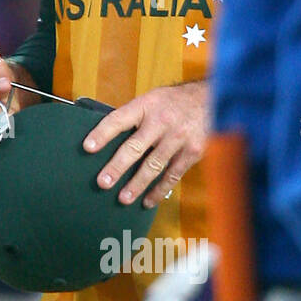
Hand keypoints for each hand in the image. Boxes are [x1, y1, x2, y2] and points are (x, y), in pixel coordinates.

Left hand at [81, 80, 206, 208]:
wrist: (213, 99)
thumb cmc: (175, 101)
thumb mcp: (152, 99)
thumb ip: (133, 116)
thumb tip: (105, 136)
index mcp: (146, 106)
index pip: (118, 119)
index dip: (102, 133)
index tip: (88, 147)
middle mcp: (161, 122)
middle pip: (135, 147)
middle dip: (117, 167)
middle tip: (103, 182)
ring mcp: (178, 138)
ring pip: (153, 165)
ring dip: (137, 184)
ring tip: (123, 198)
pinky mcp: (192, 152)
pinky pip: (172, 175)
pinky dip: (159, 190)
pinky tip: (148, 201)